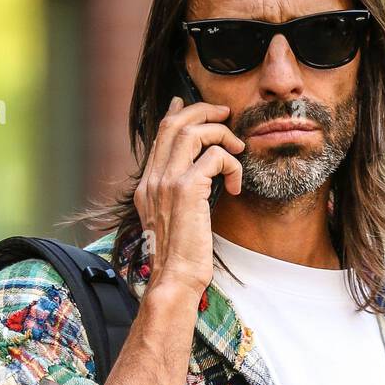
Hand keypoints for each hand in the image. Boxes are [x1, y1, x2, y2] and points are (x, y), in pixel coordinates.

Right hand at [133, 95, 244, 298]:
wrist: (173, 281)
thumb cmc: (179, 261)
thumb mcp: (173, 224)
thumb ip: (178, 200)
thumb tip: (199, 183)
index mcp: (147, 188)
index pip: (160, 138)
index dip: (176, 115)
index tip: (188, 104)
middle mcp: (152, 180)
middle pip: (173, 124)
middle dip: (202, 112)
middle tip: (224, 115)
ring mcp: (166, 183)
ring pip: (193, 132)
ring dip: (221, 133)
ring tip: (237, 149)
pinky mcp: (186, 190)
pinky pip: (215, 156)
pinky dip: (232, 164)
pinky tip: (236, 185)